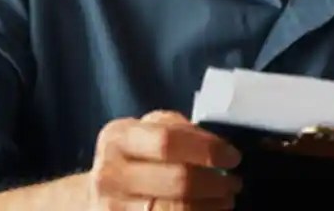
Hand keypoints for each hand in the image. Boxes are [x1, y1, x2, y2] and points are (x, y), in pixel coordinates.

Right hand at [88, 110, 242, 210]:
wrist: (99, 194)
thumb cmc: (136, 156)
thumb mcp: (150, 131)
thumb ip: (181, 131)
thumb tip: (219, 147)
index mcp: (117, 137)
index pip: (169, 141)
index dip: (208, 150)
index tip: (233, 157)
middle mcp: (109, 174)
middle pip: (177, 181)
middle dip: (216, 184)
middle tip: (234, 184)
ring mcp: (110, 208)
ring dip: (210, 207)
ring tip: (226, 201)